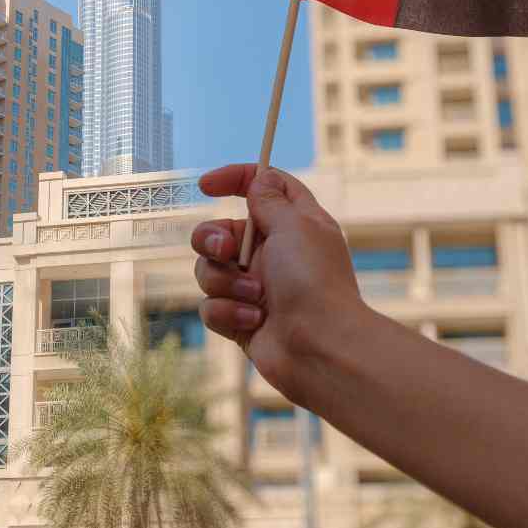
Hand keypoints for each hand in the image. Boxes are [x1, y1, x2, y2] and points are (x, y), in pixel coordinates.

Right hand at [191, 164, 365, 403]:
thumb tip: (260, 179)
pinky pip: (212, 306)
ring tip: (255, 298)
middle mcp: (273, 254)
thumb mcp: (295, 226)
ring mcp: (255, 288)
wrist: (320, 348)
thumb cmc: (315, 283)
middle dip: (213, 239)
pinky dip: (229, 312)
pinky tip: (254, 322)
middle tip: (226, 250)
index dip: (234, 179)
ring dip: (226, 282)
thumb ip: (270, 200)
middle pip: (221, 231)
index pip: (261, 188)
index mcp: (293, 225)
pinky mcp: (241, 319)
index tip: (206, 185)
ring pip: (209, 270)